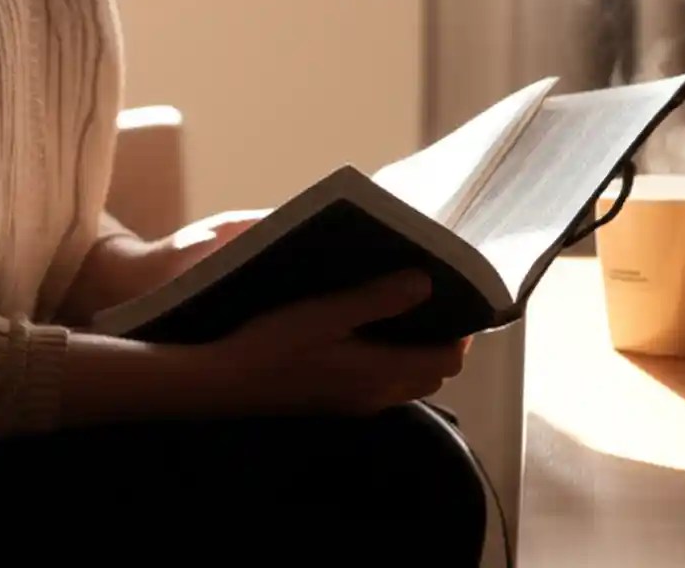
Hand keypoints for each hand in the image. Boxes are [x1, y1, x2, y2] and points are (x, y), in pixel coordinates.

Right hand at [203, 270, 469, 415]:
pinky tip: (365, 331)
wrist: (223, 383)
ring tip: (399, 309)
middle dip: (440, 340)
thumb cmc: (273, 344)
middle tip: (430, 300)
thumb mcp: (326, 313)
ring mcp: (356, 402)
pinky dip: (389, 359)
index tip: (456, 297)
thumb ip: (377, 300)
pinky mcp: (336, 401)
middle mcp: (377, 395)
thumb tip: (425, 282)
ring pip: (408, 380)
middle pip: (433, 372)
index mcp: (381, 374)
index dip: (461, 332)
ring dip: (414, 350)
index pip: (448, 361)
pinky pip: (382, 383)